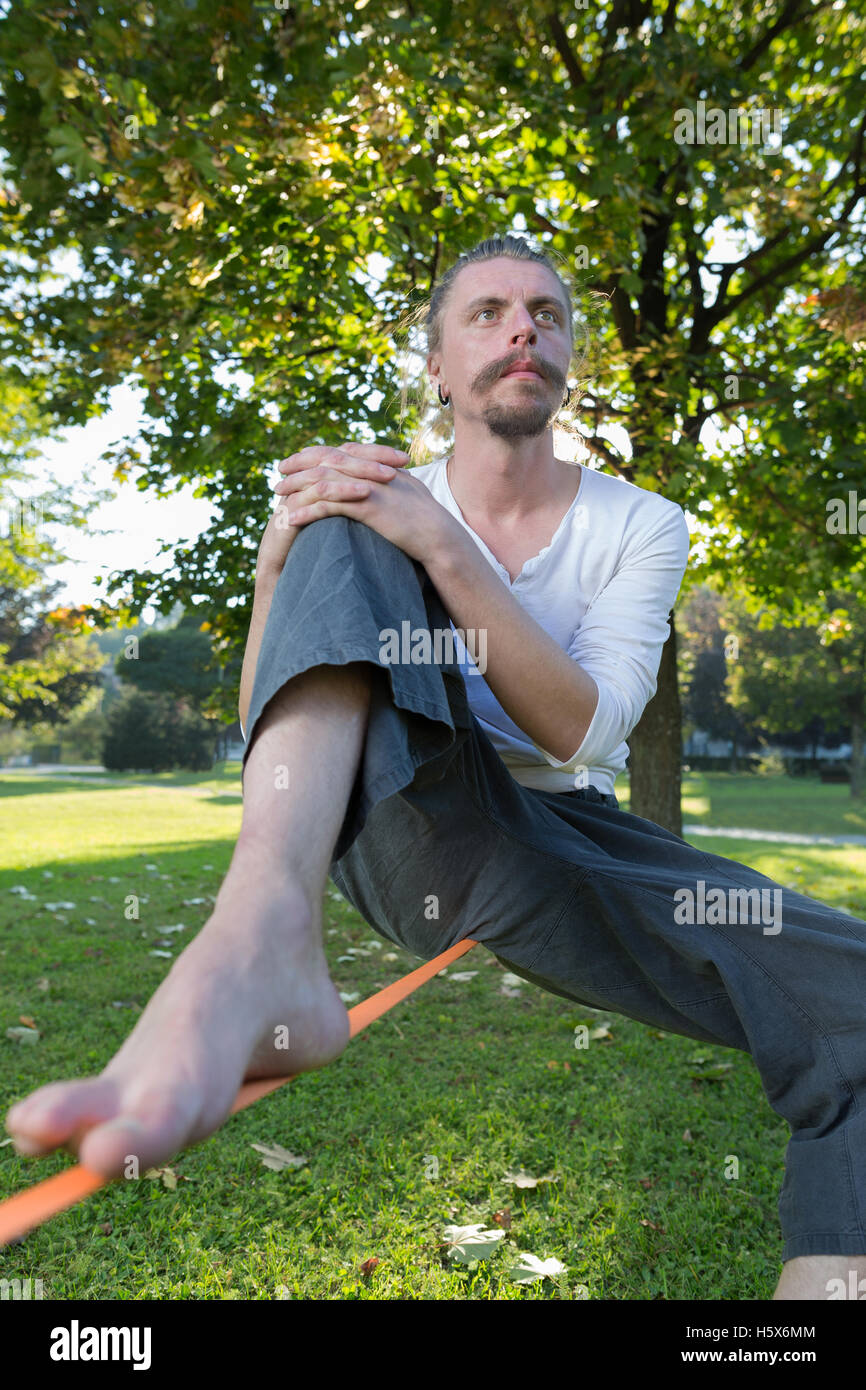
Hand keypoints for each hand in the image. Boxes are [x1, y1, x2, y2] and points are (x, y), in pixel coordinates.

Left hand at [274, 442, 459, 565]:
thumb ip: (391, 479)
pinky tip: (291, 520)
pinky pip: (329, 505)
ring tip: (278, 498)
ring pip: (322, 480)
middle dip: (298, 466)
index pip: (339, 451)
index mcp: (377, 464)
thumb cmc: (426, 519)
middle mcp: (370, 470)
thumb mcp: (407, 491)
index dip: (314, 454)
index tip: (296, 461)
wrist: (440, 536)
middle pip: (325, 460)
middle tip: (278, 475)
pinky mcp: (366, 507)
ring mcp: (368, 486)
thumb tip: (384, 477)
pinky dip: (307, 512)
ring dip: (296, 488)